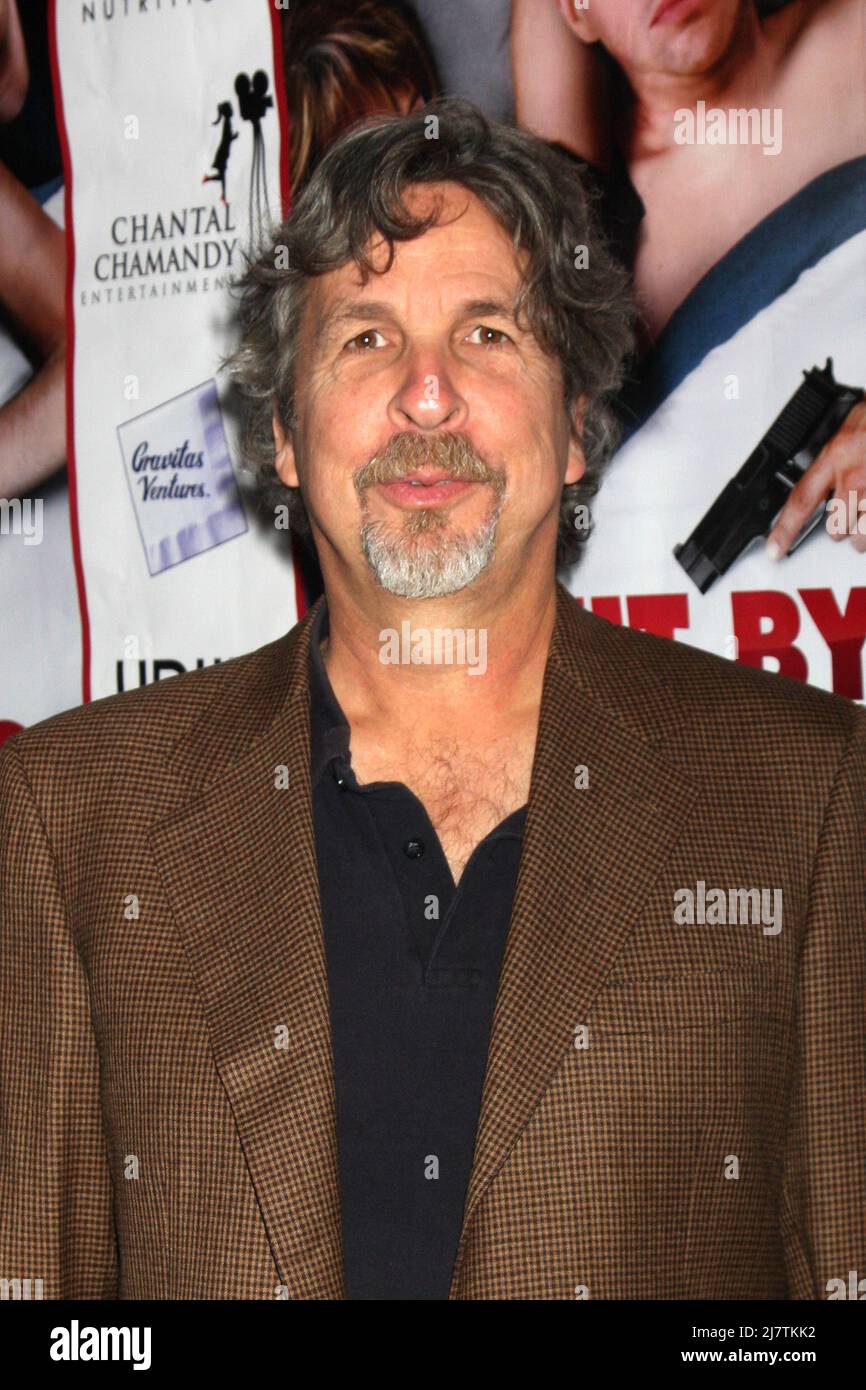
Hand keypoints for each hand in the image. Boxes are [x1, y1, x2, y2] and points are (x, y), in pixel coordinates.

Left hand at [767, 400, 865, 558]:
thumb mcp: (850, 426)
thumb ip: (834, 456)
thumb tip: (819, 482)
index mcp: (836, 456)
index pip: (802, 499)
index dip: (785, 529)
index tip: (775, 550)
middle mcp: (856, 476)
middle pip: (836, 527)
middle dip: (841, 527)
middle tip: (849, 513)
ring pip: (861, 535)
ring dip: (863, 533)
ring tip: (865, 518)